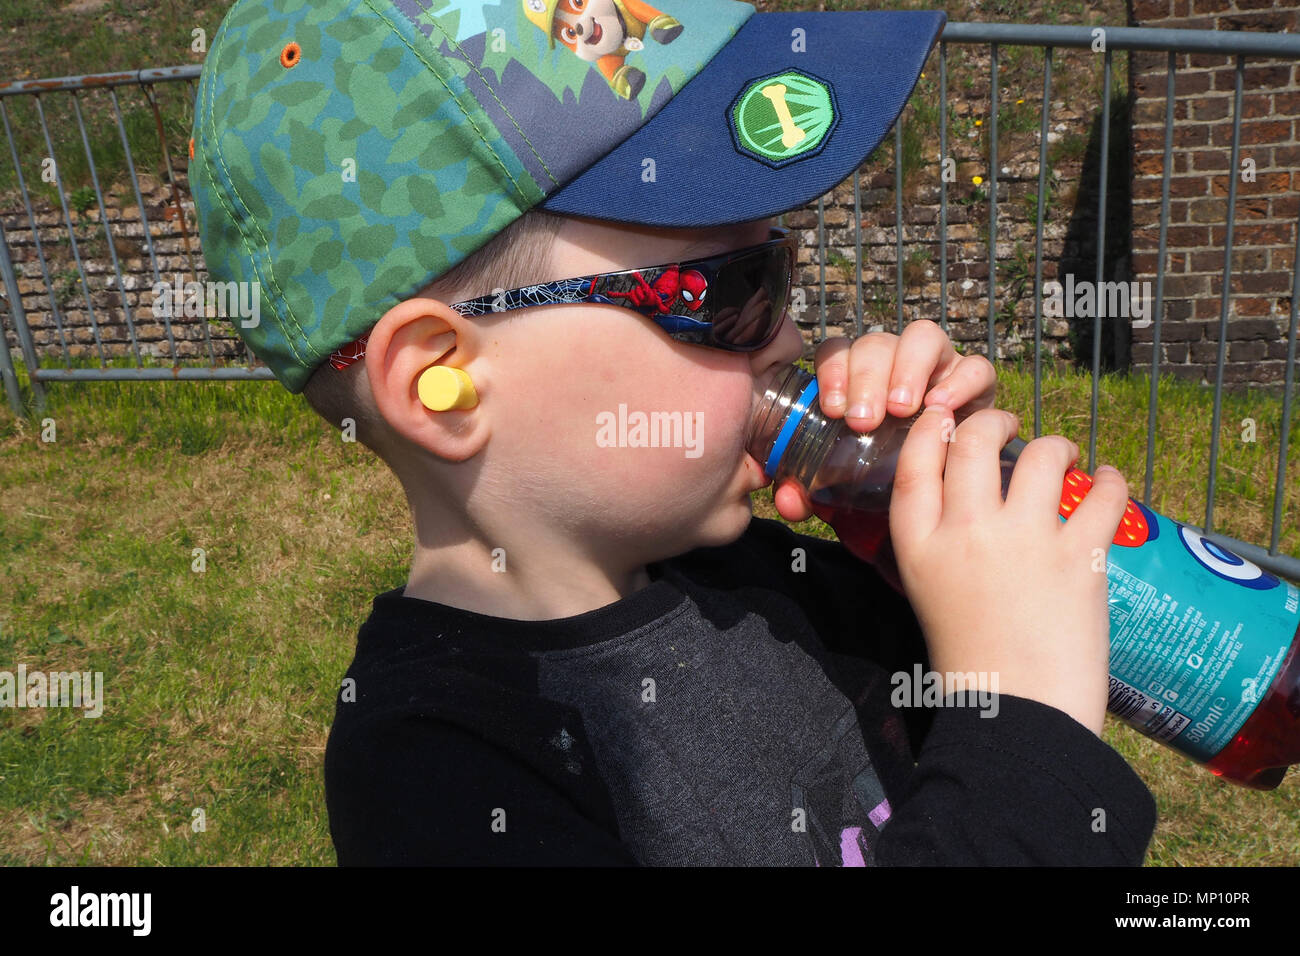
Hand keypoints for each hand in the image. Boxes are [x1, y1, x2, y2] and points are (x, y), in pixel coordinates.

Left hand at [772, 320, 996, 521]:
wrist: (942, 495)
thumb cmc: (883, 480)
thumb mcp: (843, 488)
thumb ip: (809, 492)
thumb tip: (787, 501)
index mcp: (856, 378)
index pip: (837, 351)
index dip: (833, 371)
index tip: (832, 409)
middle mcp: (894, 364)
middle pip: (877, 344)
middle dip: (867, 378)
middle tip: (864, 420)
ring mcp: (937, 366)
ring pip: (922, 337)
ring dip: (909, 368)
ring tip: (902, 408)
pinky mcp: (975, 381)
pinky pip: (974, 365)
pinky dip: (960, 381)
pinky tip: (942, 407)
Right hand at [887, 406, 1129, 734]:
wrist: (1017, 713)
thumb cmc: (970, 663)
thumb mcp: (927, 593)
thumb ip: (938, 544)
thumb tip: (965, 506)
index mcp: (918, 545)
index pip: (915, 462)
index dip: (931, 429)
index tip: (948, 419)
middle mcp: (965, 531)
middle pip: (973, 441)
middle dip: (994, 420)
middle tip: (1012, 426)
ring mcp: (1023, 540)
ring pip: (1041, 454)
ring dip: (1057, 445)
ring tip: (1067, 454)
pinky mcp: (1077, 557)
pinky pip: (1101, 495)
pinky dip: (1110, 480)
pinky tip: (1110, 480)